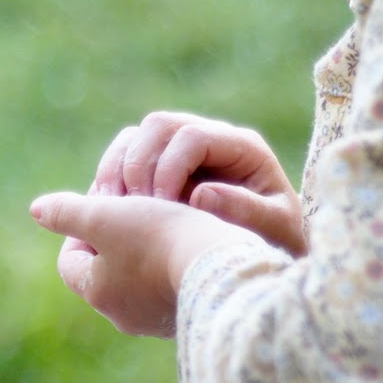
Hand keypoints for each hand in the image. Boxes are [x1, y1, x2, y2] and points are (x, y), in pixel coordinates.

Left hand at [31, 191, 263, 337]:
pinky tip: (188, 240)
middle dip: (113, 237)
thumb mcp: (105, 216)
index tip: (103, 201)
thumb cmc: (161, 238)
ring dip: (143, 250)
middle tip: (133, 206)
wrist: (223, 267)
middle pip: (104, 270)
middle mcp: (125, 316)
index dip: (80, 225)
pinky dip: (170, 263)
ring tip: (162, 219)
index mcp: (98, 294)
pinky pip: (170, 286)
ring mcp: (158, 321)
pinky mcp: (190, 316)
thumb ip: (68, 212)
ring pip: (138, 278)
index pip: (70, 259)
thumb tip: (38, 210)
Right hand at [91, 111, 305, 256]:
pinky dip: (110, 181)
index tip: (161, 207)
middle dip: (138, 164)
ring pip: (135, 137)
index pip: (192, 135)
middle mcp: (210, 141)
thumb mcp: (274, 230)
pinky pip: (125, 160)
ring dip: (116, 170)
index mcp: (242, 148)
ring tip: (109, 210)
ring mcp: (182, 153)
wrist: (266, 257)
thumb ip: (246, 211)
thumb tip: (201, 194)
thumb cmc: (276, 244)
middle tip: (130, 208)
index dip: (168, 166)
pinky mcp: (160, 171)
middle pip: (159, 125)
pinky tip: (105, 213)